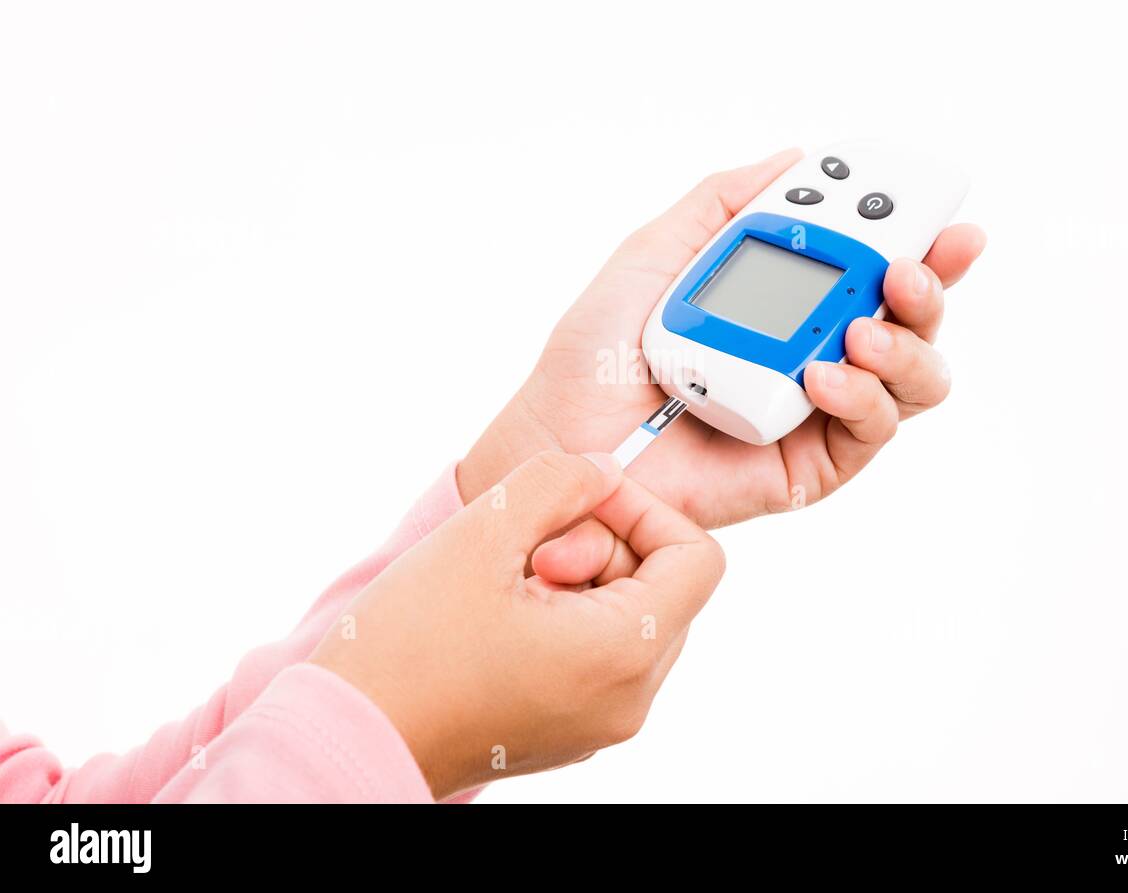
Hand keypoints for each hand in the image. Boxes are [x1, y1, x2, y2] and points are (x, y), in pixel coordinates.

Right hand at [310, 450, 724, 798]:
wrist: (347, 737)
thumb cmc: (408, 646)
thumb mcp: (485, 531)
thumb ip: (560, 480)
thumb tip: (603, 471)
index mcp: (624, 654)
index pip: (698, 557)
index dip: (645, 510)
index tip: (578, 503)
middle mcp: (629, 700)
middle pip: (665, 586)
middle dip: (605, 545)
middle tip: (529, 550)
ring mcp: (600, 723)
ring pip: (630, 617)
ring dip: (582, 579)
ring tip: (509, 582)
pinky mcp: (569, 731)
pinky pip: (599, 654)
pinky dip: (567, 617)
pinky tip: (503, 612)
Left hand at [458, 149, 986, 527]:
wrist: (563, 440)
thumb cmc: (597, 355)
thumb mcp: (656, 253)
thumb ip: (724, 204)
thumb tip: (795, 159)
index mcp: (787, 302)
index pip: (871, 264)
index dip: (916, 235)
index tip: (938, 208)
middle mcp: (816, 353)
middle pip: (912, 319)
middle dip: (931, 284)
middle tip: (911, 264)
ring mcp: (818, 412)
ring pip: (914, 378)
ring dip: (907, 342)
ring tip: (863, 326)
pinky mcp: (812, 466)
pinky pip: (872, 429)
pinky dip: (863, 395)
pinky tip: (823, 375)